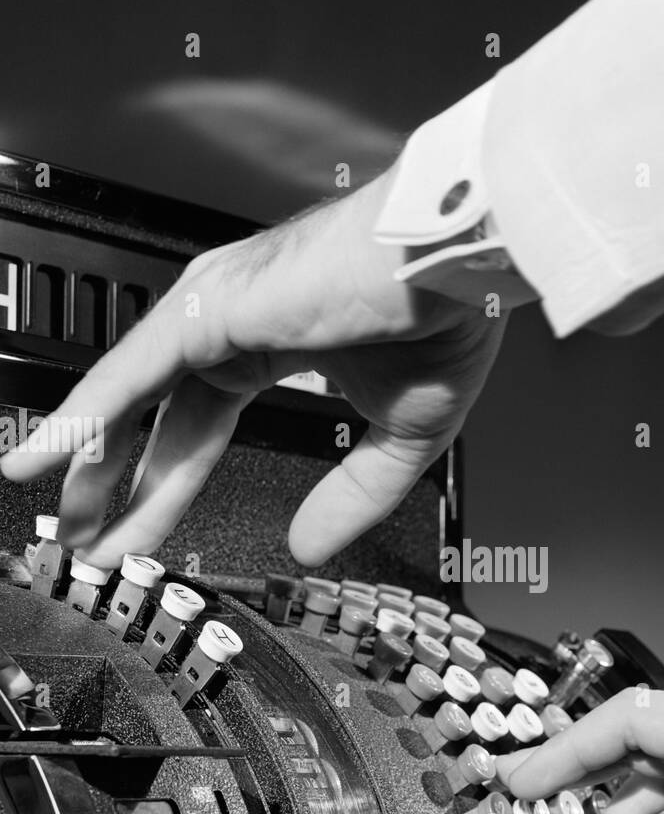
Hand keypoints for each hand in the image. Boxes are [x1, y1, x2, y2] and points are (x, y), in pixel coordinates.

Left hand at [0, 166, 505, 567]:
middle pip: (151, 422)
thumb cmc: (440, 317)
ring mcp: (211, 313)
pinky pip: (130, 372)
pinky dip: (87, 414)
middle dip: (115, 487)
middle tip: (86, 542)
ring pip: (127, 397)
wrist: (458, 265)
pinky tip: (55, 452)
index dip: (164, 492)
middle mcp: (228, 326)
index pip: (196, 433)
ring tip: (60, 514)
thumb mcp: (397, 438)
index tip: (140, 541)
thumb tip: (309, 549)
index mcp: (268, 348)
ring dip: (87, 459)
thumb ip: (350, 496)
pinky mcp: (209, 310)